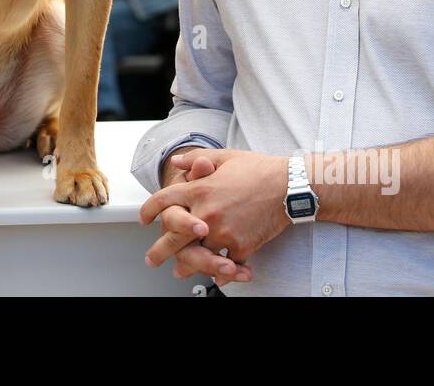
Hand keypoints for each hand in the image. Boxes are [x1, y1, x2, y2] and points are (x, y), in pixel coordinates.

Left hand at [141, 149, 290, 263]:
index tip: (144, 218)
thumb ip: (197, 159)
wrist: (289, 186)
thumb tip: (178, 163)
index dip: (149, 210)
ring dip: (187, 266)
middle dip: (159, 251)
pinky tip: (216, 277)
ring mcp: (223, 233)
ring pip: (198, 256)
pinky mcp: (241, 247)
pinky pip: (226, 266)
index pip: (164, 201)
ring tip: (180, 272)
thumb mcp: (224, 156)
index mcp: (199, 190)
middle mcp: (206, 214)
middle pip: (173, 237)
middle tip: (152, 260)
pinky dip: (221, 273)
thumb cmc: (258, 169)